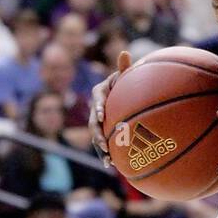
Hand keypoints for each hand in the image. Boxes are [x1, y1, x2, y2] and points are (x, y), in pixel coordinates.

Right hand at [90, 49, 130, 165]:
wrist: (120, 91)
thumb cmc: (124, 81)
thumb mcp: (124, 74)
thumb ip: (124, 66)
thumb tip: (125, 52)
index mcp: (99, 92)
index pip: (97, 99)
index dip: (98, 107)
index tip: (102, 115)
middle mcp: (95, 107)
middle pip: (93, 122)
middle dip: (97, 134)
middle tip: (103, 143)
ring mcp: (97, 120)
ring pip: (95, 135)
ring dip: (100, 148)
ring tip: (107, 159)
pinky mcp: (102, 129)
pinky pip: (102, 142)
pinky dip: (105, 153)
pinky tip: (111, 165)